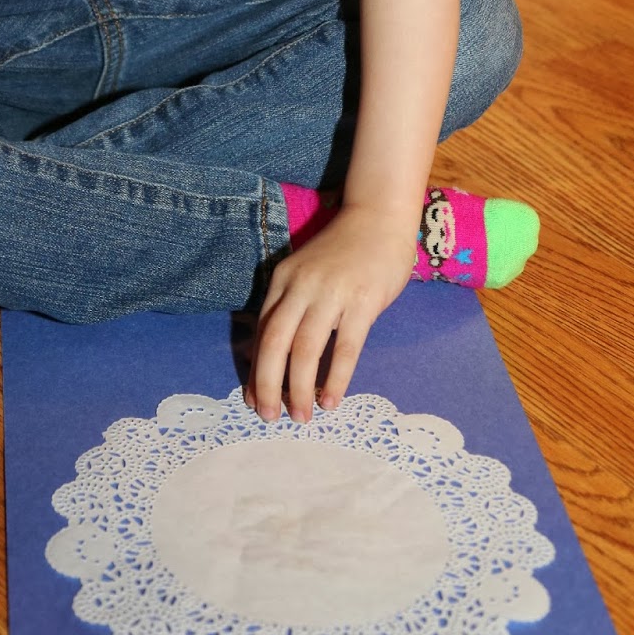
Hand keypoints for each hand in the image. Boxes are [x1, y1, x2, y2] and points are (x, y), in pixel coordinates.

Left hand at [246, 205, 414, 423]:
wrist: (379, 217)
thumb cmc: (344, 251)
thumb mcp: (307, 272)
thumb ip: (293, 305)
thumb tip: (276, 352)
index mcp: (283, 279)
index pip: (262, 331)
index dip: (255, 368)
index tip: (253, 398)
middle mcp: (301, 286)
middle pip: (275, 342)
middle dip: (267, 384)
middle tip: (268, 416)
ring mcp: (332, 293)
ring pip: (306, 349)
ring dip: (299, 388)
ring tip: (300, 416)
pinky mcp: (362, 301)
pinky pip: (345, 348)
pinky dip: (336, 378)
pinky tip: (330, 400)